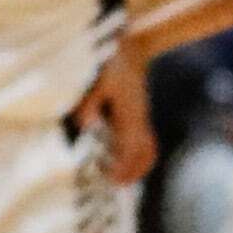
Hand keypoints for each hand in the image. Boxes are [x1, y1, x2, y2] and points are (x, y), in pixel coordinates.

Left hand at [76, 43, 157, 186]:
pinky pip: (144, 140)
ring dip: (136, 165)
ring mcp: (141, 116)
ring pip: (147, 148)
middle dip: (133, 172)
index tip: (111, 181)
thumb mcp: (97, 80)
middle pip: (145, 153)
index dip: (122, 168)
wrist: (130, 48)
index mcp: (130, 114)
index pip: (131, 149)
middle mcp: (139, 118)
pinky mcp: (138, 114)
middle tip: (115, 185)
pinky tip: (118, 157)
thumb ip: (88, 103)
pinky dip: (136, 154)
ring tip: (118, 177)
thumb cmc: (111, 62)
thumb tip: (84, 126)